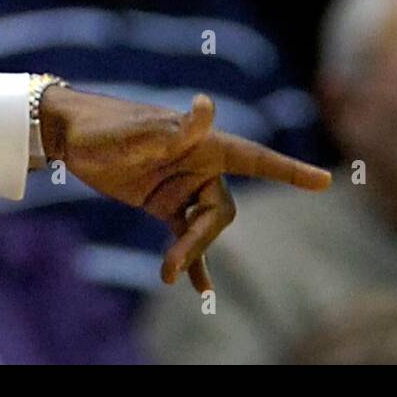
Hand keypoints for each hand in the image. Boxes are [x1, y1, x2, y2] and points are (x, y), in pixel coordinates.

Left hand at [38, 86, 329, 292]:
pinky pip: (187, 236)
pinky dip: (194, 261)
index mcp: (203, 141)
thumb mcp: (135, 132)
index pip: (255, 157)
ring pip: (205, 227)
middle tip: (170, 267)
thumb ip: (173, 128)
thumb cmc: (104, 127)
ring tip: (168, 275)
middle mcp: (200, 163)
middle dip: (203, 240)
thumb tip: (206, 106)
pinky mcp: (165, 204)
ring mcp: (184, 186)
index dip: (290, 170)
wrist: (71, 137)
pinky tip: (202, 289)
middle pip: (221, 210)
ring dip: (191, 252)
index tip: (324, 182)